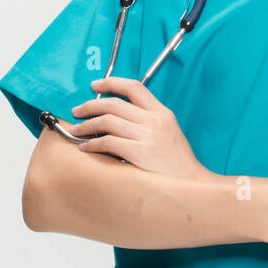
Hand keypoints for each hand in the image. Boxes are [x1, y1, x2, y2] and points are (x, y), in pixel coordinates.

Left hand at [69, 76, 213, 182]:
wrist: (191, 185)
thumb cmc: (177, 164)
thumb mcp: (169, 133)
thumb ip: (149, 122)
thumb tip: (118, 117)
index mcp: (162, 113)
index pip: (134, 87)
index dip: (111, 83)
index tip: (95, 85)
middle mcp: (155, 120)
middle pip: (114, 103)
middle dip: (90, 105)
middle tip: (77, 111)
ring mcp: (148, 136)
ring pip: (107, 121)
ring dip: (86, 125)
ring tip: (75, 130)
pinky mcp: (140, 153)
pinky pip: (108, 142)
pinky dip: (92, 143)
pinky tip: (85, 148)